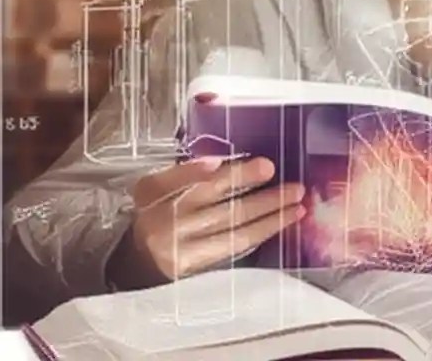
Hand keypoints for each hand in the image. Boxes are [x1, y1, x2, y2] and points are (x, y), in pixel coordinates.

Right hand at [108, 156, 305, 288]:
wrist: (135, 262)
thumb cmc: (157, 215)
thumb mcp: (158, 190)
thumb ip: (186, 173)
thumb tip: (220, 161)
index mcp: (151, 195)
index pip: (179, 180)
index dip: (207, 173)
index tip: (248, 164)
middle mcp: (162, 223)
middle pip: (213, 204)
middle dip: (253, 190)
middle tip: (287, 180)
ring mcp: (178, 250)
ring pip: (231, 230)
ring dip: (269, 216)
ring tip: (297, 203)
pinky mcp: (193, 270)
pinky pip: (233, 248)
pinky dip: (260, 233)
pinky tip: (281, 223)